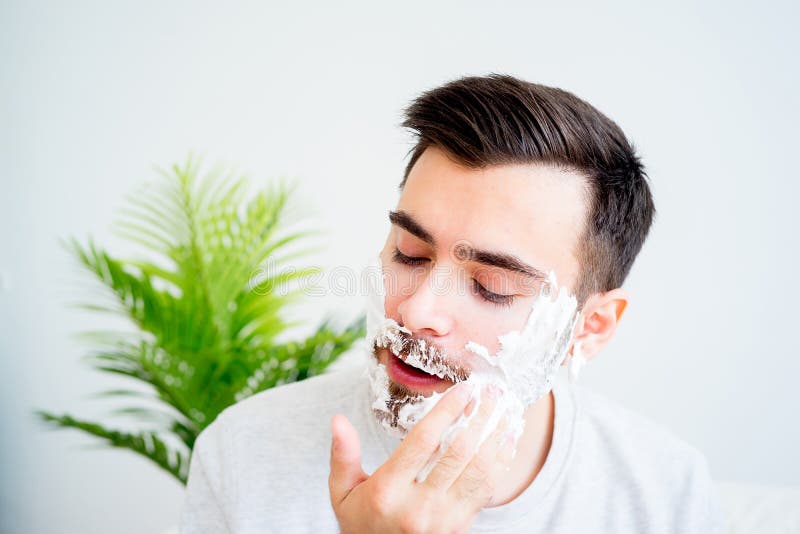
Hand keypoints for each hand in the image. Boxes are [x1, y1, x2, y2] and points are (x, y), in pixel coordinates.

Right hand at [328, 384, 514, 533]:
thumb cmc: (361, 526)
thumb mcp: (343, 493)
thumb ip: (343, 456)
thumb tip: (338, 419)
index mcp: (388, 491)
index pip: (423, 441)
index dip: (447, 411)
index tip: (465, 389)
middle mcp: (418, 506)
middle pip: (458, 452)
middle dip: (480, 417)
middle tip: (493, 392)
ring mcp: (443, 521)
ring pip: (479, 471)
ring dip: (497, 438)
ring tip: (508, 412)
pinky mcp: (460, 529)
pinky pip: (486, 491)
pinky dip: (500, 464)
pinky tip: (507, 443)